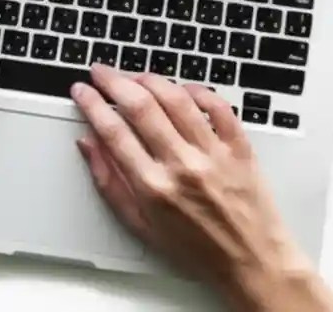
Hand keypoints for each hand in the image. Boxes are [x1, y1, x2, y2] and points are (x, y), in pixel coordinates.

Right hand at [70, 65, 332, 311]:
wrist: (250, 260)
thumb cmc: (197, 248)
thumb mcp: (140, 226)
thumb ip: (110, 183)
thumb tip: (88, 145)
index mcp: (153, 188)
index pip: (113, 132)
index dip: (92, 104)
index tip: (82, 90)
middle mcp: (181, 166)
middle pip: (141, 107)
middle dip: (114, 81)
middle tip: (102, 72)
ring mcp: (212, 154)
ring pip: (177, 99)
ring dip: (151, 80)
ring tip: (136, 76)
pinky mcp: (239, 148)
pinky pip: (218, 107)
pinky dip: (198, 91)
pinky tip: (182, 89)